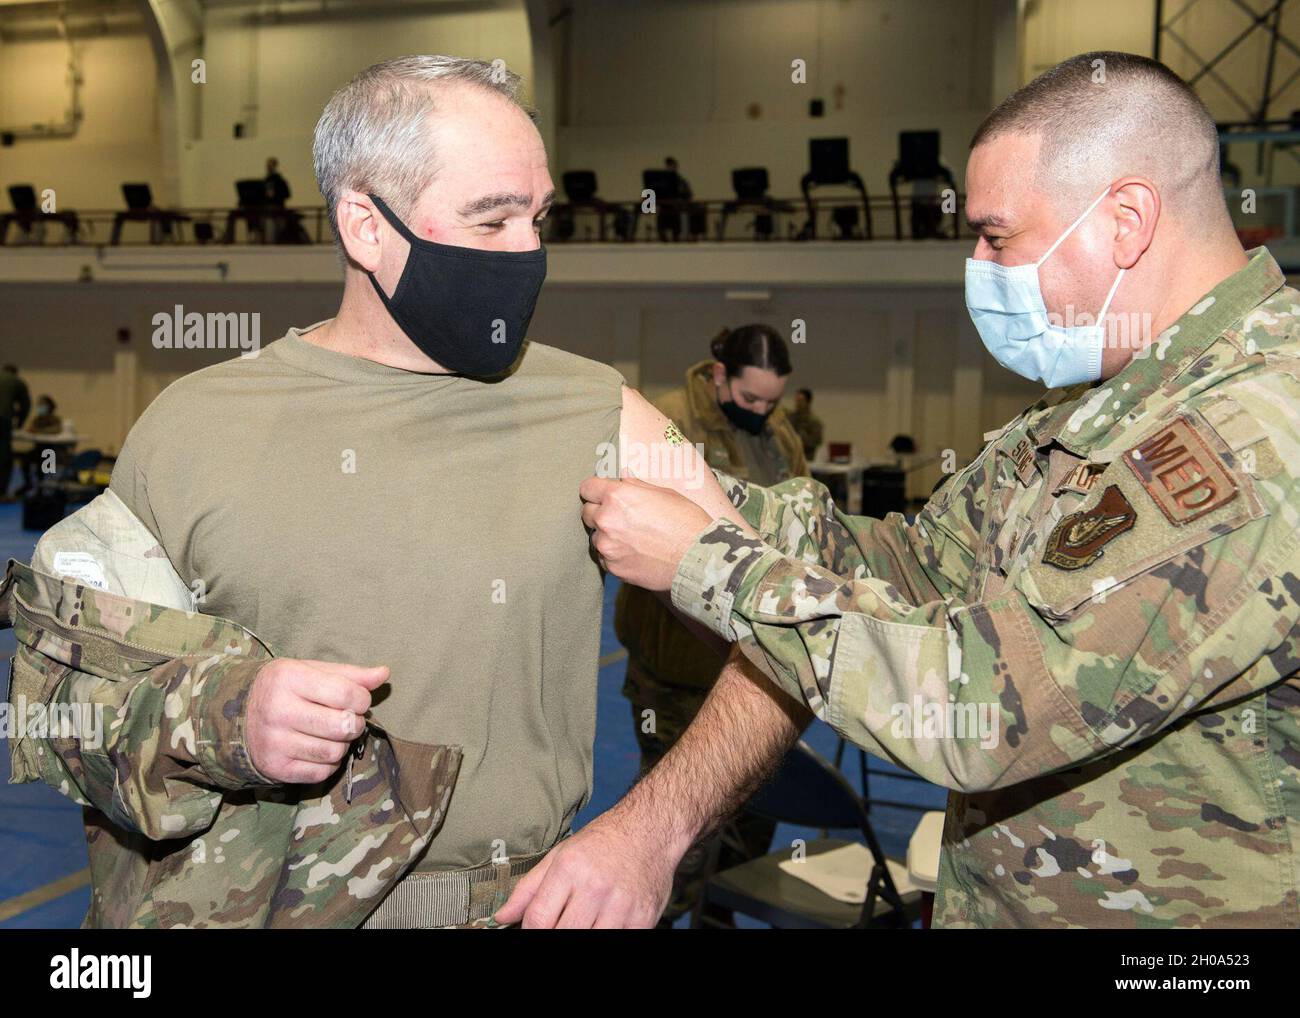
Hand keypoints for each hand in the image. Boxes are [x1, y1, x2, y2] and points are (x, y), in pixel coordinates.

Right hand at [245, 658, 388, 783]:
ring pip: (335, 752)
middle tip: (349, 719)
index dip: (363, 700)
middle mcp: (278, 711)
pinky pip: (321, 772)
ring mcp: (275, 742)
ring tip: (334, 733)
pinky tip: (320, 748)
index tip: (358, 700)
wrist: (235, 714)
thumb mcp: (311, 671)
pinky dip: (330, 763)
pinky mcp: (275, 767)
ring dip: (343, 744)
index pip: (346, 694)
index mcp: (289, 679)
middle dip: (356, 723)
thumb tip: (384, 673)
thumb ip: (350, 674)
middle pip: (343, 726)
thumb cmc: (284, 688)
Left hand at [494, 810, 677, 927]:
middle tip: (561, 921)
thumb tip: (501, 917)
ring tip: (583, 920)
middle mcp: (595, 887)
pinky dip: (607, 934)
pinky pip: (617, 940)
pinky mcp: (642, 919)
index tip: (534, 929)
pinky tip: (605, 921)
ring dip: (582, 933)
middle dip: (556, 932)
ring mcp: (621, 906)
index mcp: (570, 869)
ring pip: (589, 941)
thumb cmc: (603, 841)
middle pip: (561, 934)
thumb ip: (528, 888)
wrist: (652, 829)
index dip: (531, 931)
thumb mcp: (561, 855)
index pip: (538, 920)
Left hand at [579, 475, 710, 590]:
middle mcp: (606, 520)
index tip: (602, 495)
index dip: (596, 490)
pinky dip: (614, 555)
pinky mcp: (613, 567)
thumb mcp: (664, 493)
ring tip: (631, 538)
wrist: (698, 558)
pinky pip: (604, 558)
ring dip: (607, 536)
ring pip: (595, 537)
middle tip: (620, 517)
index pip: (587, 488)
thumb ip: (636, 486)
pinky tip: (634, 553)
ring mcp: (607, 546)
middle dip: (599, 512)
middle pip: (586, 512)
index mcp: (617, 496)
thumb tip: (623, 477)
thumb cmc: (686, 522)